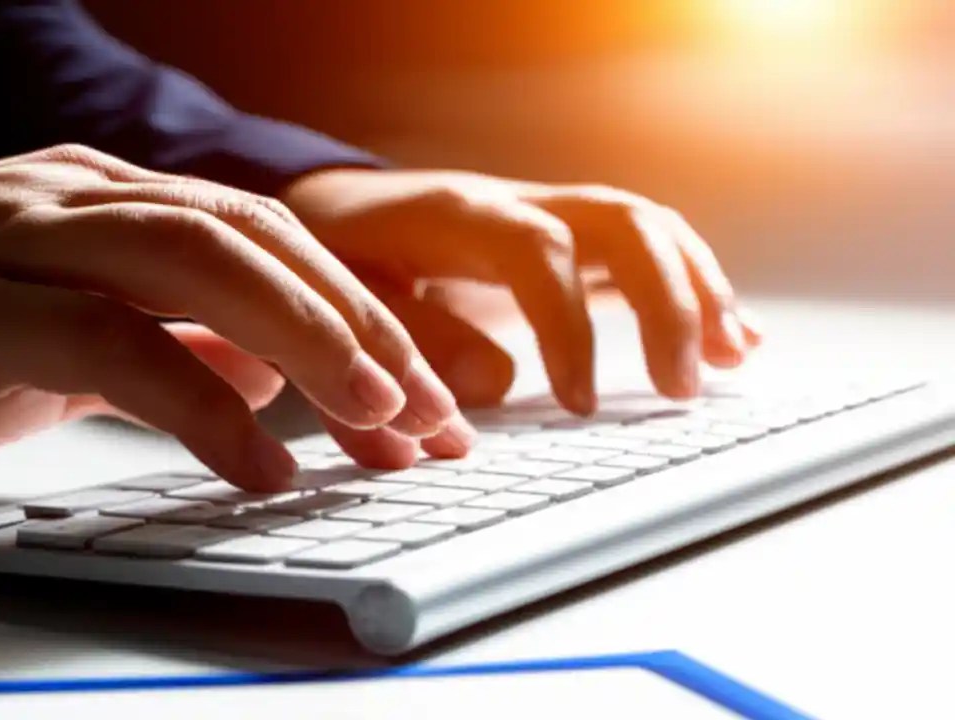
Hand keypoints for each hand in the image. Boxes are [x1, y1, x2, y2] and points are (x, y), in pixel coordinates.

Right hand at [0, 145, 469, 489]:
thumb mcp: (65, 338)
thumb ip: (166, 342)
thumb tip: (271, 373)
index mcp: (106, 198)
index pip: (267, 237)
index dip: (360, 311)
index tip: (426, 396)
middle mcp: (75, 196)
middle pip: (256, 237)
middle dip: (361, 326)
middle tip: (431, 415)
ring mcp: (17, 233)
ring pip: (198, 259)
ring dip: (307, 341)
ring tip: (379, 421)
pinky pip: (108, 341)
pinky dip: (196, 404)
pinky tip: (257, 464)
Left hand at [282, 169, 760, 464]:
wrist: (341, 207)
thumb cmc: (338, 255)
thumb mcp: (348, 297)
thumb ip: (414, 337)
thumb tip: (496, 384)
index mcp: (456, 215)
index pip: (535, 251)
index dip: (566, 326)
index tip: (579, 406)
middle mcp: (516, 203)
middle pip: (620, 223)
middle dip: (666, 302)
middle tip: (680, 389)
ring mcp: (548, 215)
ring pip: (645, 229)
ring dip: (697, 290)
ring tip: (732, 359)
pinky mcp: (565, 239)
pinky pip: (643, 251)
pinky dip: (693, 289)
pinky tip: (730, 337)